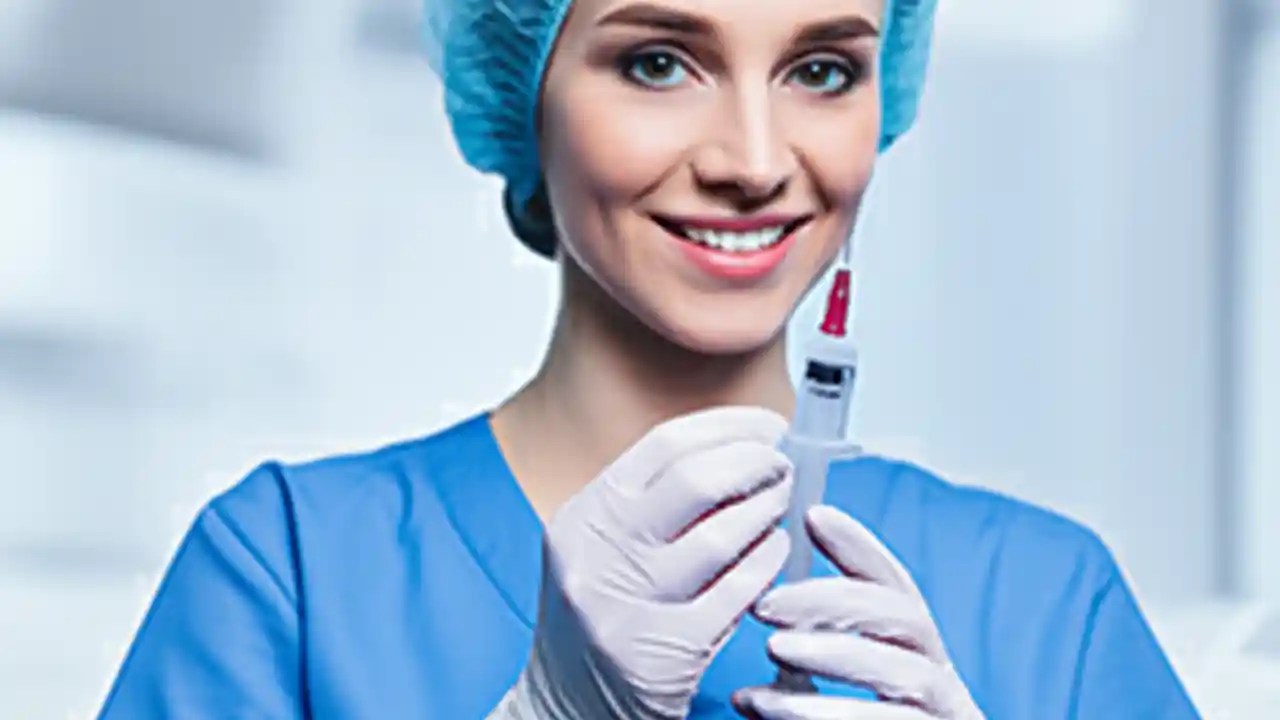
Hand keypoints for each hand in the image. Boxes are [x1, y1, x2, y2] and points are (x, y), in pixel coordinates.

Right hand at [489, 407, 794, 719]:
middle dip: (756, 463)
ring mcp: (629, 606)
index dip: (729, 426)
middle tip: (783, 465)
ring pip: (722, 536)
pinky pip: (736, 593)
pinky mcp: (664, 654)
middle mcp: (598, 555)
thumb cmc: (600, 616)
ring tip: (782, 505)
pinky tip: (775, 552)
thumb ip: (651, 499)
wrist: (563, 706)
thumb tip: (734, 446)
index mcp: (585, 515)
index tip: (769, 426)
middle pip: (696, 480)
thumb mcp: (601, 545)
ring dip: (768, 511)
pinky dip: (767, 563)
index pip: (665, 445)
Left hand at [734, 505, 983, 719]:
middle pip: (904, 619)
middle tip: (767, 601)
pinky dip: (821, 715)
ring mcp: (942, 719)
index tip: (815, 516)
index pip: (898, 587)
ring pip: (905, 674)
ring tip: (770, 650)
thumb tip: (757, 590)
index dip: (862, 547)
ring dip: (835, 655)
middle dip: (836, 600)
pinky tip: (762, 707)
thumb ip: (819, 647)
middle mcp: (938, 684)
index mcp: (918, 657)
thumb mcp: (843, 691)